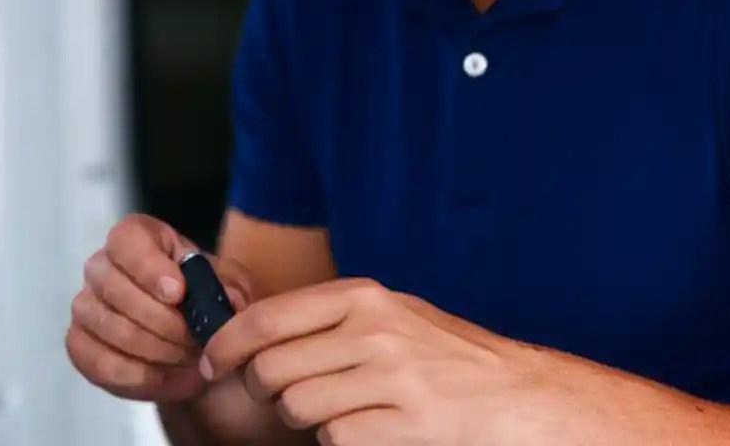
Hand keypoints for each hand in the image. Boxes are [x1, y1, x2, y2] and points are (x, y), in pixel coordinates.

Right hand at [65, 214, 253, 403]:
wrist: (192, 342)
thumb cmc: (205, 300)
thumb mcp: (230, 287)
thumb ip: (231, 287)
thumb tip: (229, 298)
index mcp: (139, 237)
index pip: (127, 240)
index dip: (148, 266)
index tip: (177, 292)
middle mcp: (103, 265)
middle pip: (115, 287)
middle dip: (161, 320)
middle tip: (193, 339)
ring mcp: (86, 304)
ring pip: (108, 325)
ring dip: (153, 348)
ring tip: (185, 357)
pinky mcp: (79, 342)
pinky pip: (96, 360)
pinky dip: (134, 374)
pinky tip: (162, 376)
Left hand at [199, 277, 564, 444]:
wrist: (517, 397)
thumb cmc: (449, 358)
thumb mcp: (393, 316)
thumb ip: (332, 319)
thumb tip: (253, 332)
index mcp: (367, 298)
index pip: (267, 317)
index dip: (226, 343)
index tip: (211, 361)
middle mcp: (375, 333)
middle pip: (271, 368)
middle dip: (263, 390)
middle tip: (279, 395)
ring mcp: (390, 382)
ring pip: (296, 407)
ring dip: (305, 419)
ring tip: (339, 411)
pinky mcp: (402, 428)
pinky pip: (334, 440)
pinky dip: (341, 442)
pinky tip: (370, 431)